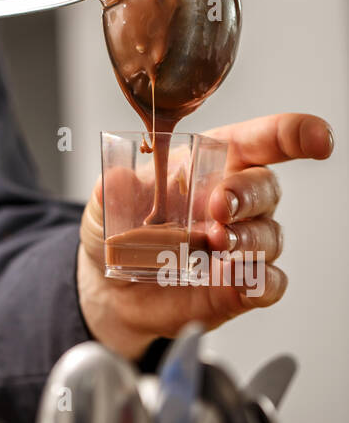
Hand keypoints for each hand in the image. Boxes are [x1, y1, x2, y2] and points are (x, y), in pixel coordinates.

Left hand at [76, 113, 333, 359]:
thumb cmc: (119, 231)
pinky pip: (269, 283)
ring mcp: (242, 243)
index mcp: (208, 163)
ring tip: (215, 245)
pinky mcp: (241, 285)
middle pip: (266, 187)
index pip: (261, 140)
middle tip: (218, 207)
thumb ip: (113, 189)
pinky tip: (239, 281)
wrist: (112, 288)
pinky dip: (259, 283)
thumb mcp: (105, 202)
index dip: (294, 134)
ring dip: (247, 240)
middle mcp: (234, 200)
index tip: (316, 138)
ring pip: (270, 236)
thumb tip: (117, 181)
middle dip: (247, 194)